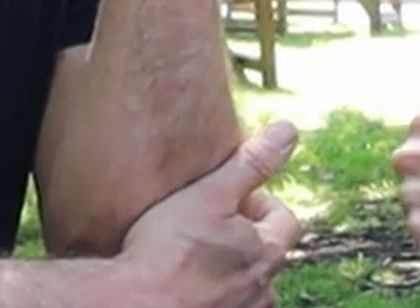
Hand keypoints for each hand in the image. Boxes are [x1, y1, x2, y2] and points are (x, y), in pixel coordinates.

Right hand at [115, 121, 303, 307]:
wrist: (131, 306)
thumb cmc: (167, 251)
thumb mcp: (209, 194)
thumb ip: (250, 164)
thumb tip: (288, 130)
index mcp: (267, 254)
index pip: (285, 220)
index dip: (258, 202)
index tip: (226, 197)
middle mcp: (262, 292)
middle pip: (265, 254)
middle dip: (243, 236)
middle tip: (206, 223)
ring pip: (244, 284)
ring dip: (226, 268)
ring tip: (191, 254)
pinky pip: (223, 304)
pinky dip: (210, 292)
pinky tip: (180, 281)